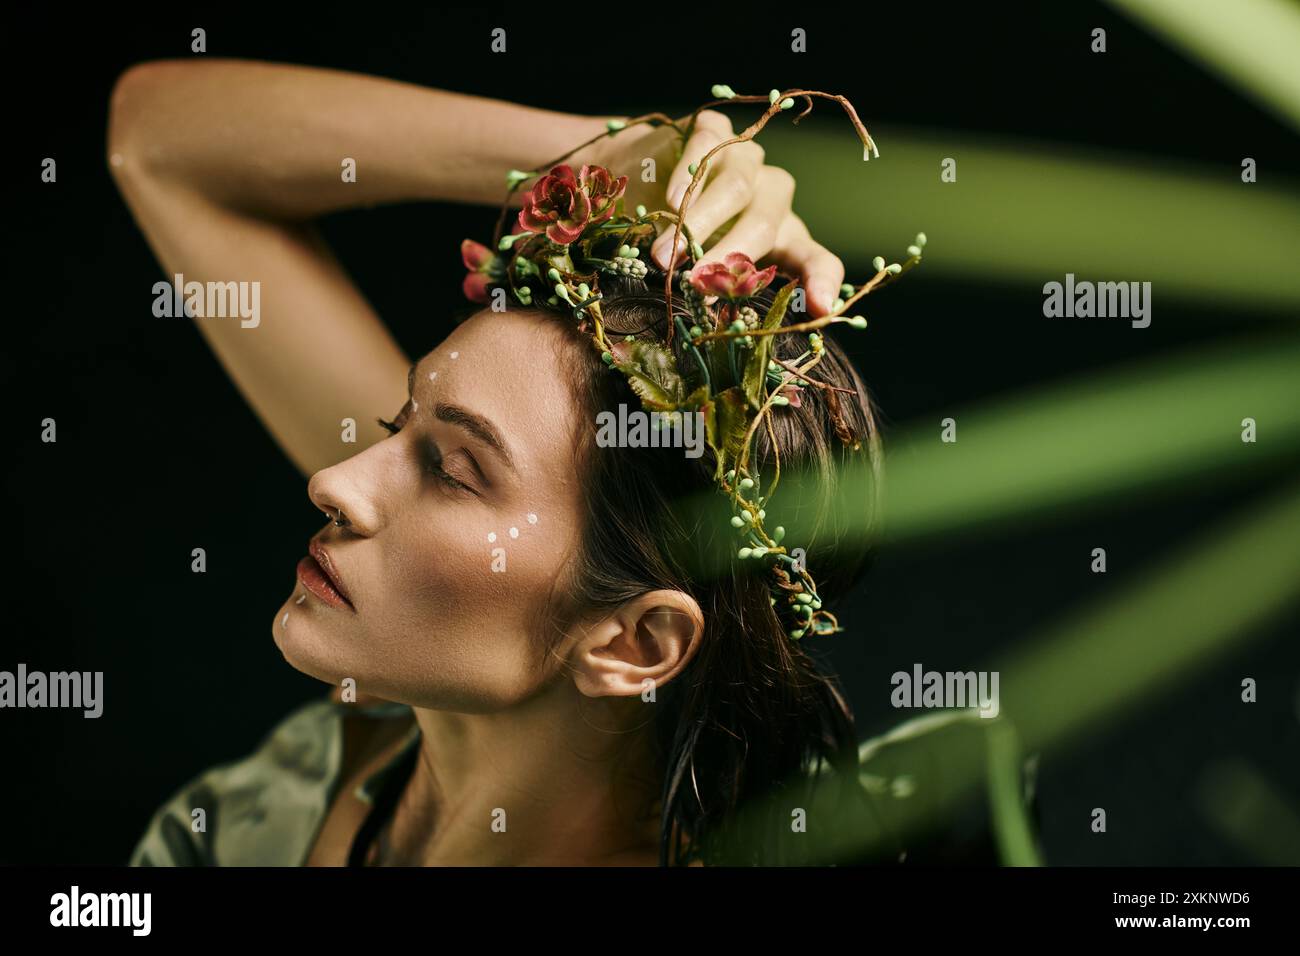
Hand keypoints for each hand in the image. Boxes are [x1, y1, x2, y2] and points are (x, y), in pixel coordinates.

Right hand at [587, 109, 844, 317]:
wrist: (638, 179)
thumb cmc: (678, 236)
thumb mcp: (699, 267)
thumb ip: (712, 285)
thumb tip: (702, 308)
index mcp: (782, 237)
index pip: (815, 259)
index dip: (822, 281)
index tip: (822, 307)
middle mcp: (773, 195)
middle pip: (763, 225)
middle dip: (725, 257)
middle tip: (694, 283)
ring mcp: (747, 159)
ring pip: (737, 188)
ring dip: (698, 224)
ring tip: (663, 253)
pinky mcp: (716, 131)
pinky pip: (709, 151)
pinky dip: (688, 180)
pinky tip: (671, 201)